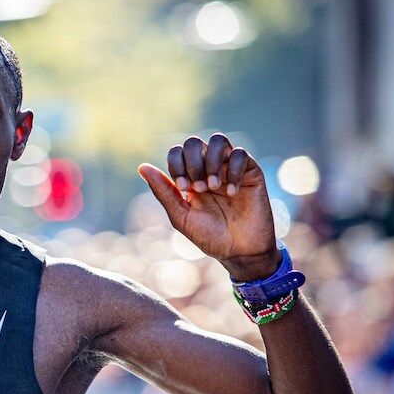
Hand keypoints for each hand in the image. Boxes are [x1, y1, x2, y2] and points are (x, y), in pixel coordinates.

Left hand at [138, 134, 279, 280]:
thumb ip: (164, 192)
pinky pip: (241, 155)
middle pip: (194, 143)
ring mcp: (230, 169)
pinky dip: (234, 171)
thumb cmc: (209, 236)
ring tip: (213, 186)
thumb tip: (142, 167)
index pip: (177, 152)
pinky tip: (233, 193)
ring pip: (218, 141)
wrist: (240, 252)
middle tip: (199, 188)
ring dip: (212, 161)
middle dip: (192, 163)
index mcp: (190, 177)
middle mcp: (209, 168)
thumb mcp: (181, 216)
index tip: (183, 187)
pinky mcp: (251, 173)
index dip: (176, 164)